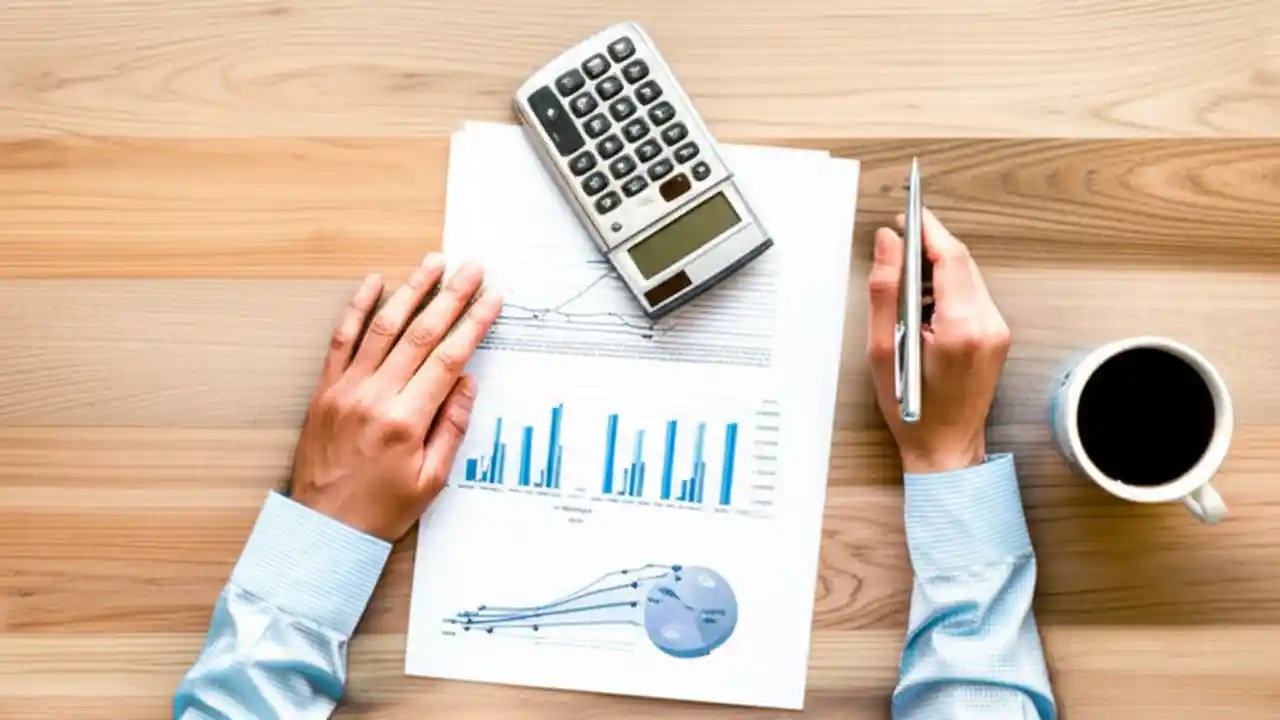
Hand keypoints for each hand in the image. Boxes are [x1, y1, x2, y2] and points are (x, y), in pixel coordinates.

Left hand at [289, 254, 502, 540]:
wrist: (322, 529)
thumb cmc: (380, 511)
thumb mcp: (432, 480)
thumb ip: (451, 428)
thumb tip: (467, 383)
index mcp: (407, 421)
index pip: (449, 358)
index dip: (474, 323)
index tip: (491, 298)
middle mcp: (376, 397)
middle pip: (420, 333)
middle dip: (450, 296)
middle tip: (470, 268)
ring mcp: (347, 389)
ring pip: (383, 328)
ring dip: (410, 291)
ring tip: (432, 264)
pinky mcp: (326, 390)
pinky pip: (341, 340)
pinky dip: (357, 308)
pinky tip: (373, 283)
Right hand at [867, 208, 1010, 473]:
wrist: (945, 448)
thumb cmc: (911, 409)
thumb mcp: (883, 349)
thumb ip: (884, 291)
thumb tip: (887, 243)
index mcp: (962, 327)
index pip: (949, 257)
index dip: (927, 229)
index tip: (906, 214)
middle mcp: (988, 324)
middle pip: (961, 262)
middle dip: (930, 244)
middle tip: (897, 238)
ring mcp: (998, 330)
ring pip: (968, 276)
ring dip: (937, 266)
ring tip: (903, 279)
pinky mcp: (997, 336)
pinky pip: (972, 295)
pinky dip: (947, 287)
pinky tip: (923, 303)